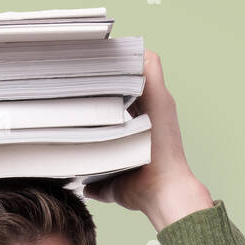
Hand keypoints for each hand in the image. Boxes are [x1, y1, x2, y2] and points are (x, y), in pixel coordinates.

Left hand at [84, 49, 213, 231]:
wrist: (165, 192)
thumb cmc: (142, 192)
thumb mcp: (113, 183)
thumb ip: (97, 183)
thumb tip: (84, 187)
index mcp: (141, 124)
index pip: (121, 95)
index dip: (103, 87)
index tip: (80, 85)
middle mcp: (151, 109)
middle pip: (129, 75)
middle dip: (105, 70)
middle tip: (79, 66)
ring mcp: (158, 101)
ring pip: (138, 64)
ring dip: (117, 59)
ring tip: (91, 54)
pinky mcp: (161, 98)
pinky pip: (149, 63)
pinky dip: (134, 54)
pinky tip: (112, 51)